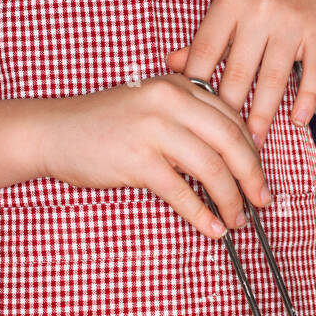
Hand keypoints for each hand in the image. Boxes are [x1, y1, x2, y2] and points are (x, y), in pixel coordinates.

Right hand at [38, 76, 270, 239]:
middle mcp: (170, 101)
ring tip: (237, 220)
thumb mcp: (151, 107)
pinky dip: (201, 214)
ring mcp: (154, 129)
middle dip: (252, 176)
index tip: (260, 176)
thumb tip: (233, 158)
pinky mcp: (137, 159)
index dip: (252, 152)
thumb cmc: (104, 124)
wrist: (53, 130)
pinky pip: (181, 192)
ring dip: (230, 199)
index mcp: (179, 86)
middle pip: (231, 141)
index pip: (231, 118)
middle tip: (262, 200)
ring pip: (211, 167)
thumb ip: (188, 121)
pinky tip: (213, 229)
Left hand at [166, 0, 315, 144]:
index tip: (191, 117)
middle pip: (239, 71)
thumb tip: (171, 67)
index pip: (206, 51)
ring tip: (254, 142)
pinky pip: (313, 73)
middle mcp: (260, 10)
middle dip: (229, 111)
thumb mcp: (230, 10)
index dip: (197, 86)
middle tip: (221, 144)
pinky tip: (298, 122)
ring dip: (263, 115)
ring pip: (274, 78)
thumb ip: (204, 40)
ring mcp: (292, 22)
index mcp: (230, 3)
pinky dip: (306, 100)